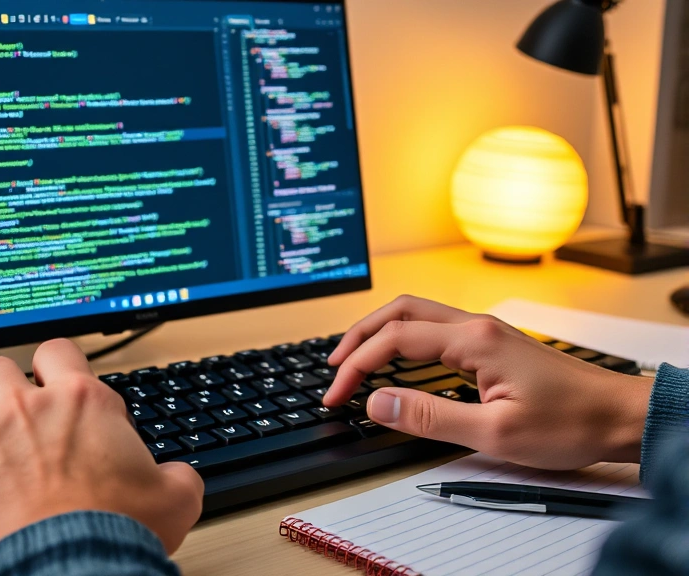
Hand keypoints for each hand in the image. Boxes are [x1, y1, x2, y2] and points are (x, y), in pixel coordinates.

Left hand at [0, 339, 203, 575]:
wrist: (68, 571)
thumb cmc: (114, 533)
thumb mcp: (174, 499)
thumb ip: (175, 475)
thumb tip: (177, 479)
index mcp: (78, 402)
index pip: (56, 351)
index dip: (53, 364)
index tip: (53, 382)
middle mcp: (23, 412)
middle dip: (1, 387)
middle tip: (12, 413)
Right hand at [326, 295, 652, 469]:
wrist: (620, 416)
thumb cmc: (570, 424)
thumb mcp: (494, 433)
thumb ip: (429, 417)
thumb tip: (377, 403)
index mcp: (473, 341)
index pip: (394, 340)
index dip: (357, 365)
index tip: (337, 393)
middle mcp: (477, 326)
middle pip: (399, 311)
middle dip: (359, 335)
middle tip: (334, 366)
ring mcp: (486, 331)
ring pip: (416, 314)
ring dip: (380, 332)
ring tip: (356, 359)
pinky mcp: (493, 343)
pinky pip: (435, 327)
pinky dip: (404, 338)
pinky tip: (399, 360)